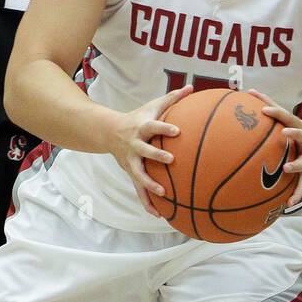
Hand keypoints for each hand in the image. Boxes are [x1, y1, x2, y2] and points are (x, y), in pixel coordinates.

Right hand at [105, 83, 193, 215]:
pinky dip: (147, 202)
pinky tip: (158, 214)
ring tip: (163, 193)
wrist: (110, 132)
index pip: (154, 126)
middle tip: (171, 160)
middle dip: (156, 155)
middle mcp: (135, 144)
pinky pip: (139, 190)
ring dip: (149, 184)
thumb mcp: (153, 105)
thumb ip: (173, 99)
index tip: (177, 131)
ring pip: (139, 174)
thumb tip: (192, 87)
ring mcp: (132, 160)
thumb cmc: (138, 117)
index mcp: (142, 127)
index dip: (164, 128)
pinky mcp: (131, 172)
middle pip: (145, 151)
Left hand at [245, 88, 301, 208]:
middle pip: (301, 134)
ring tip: (287, 168)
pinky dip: (296, 194)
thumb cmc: (296, 130)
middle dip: (294, 133)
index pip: (286, 115)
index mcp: (296, 125)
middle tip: (284, 133)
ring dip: (296, 164)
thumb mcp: (286, 119)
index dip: (276, 112)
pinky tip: (288, 204)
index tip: (263, 109)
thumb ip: (268, 107)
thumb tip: (247, 92)